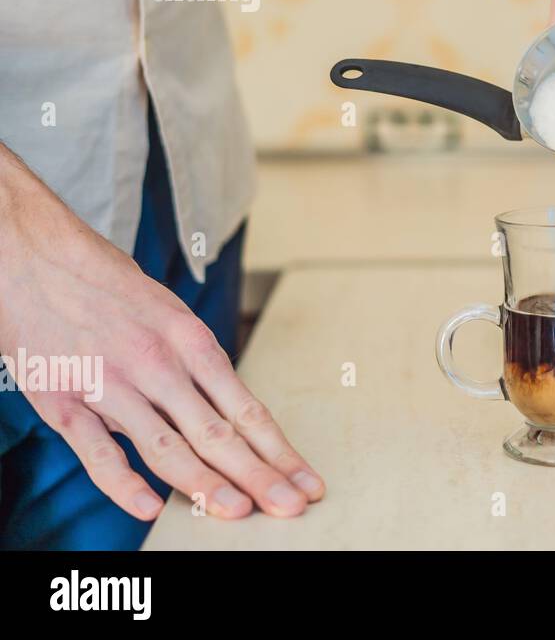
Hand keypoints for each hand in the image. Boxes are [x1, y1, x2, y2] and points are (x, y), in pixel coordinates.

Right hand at [0, 152, 323, 521]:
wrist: (35, 255)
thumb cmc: (108, 285)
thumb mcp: (168, 313)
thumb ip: (193, 365)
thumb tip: (225, 414)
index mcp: (190, 340)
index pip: (245, 408)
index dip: (278, 450)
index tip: (305, 480)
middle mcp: (157, 363)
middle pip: (218, 433)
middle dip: (260, 475)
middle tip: (291, 507)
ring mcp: (110, 384)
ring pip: (167, 447)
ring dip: (207, 485)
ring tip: (241, 513)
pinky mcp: (64, 400)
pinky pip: (97, 451)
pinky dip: (124, 484)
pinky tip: (151, 508)